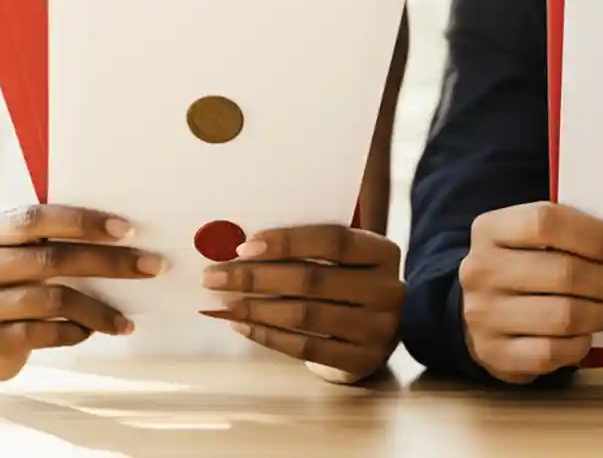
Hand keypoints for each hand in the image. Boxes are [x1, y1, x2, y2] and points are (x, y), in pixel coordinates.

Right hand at [0, 205, 164, 380]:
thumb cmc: (13, 285)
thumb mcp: (20, 255)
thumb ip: (53, 239)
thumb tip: (125, 234)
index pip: (34, 217)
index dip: (83, 222)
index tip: (128, 229)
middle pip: (50, 258)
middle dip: (109, 262)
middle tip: (151, 266)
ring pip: (52, 299)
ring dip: (99, 309)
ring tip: (125, 319)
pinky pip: (42, 333)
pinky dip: (75, 331)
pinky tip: (91, 331)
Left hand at [201, 225, 403, 382]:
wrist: (379, 332)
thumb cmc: (350, 284)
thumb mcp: (345, 259)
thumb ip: (308, 248)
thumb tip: (243, 247)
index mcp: (384, 253)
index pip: (333, 240)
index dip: (287, 242)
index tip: (243, 247)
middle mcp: (387, 290)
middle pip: (313, 280)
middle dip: (256, 277)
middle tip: (215, 276)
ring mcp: (377, 329)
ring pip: (305, 316)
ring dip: (256, 308)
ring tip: (223, 303)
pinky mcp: (360, 361)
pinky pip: (305, 348)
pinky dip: (268, 335)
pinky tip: (243, 325)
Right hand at [459, 202, 602, 383]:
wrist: (473, 315)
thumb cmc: (517, 270)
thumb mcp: (524, 239)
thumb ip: (562, 234)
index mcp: (489, 230)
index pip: (545, 222)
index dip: (591, 235)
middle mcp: (481, 271)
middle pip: (562, 272)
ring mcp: (484, 315)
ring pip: (563, 316)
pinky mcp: (496, 354)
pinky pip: (553, 352)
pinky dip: (580, 344)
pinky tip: (587, 334)